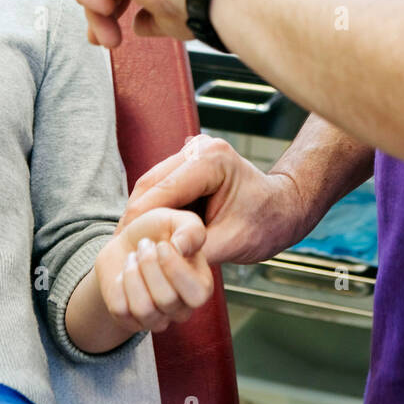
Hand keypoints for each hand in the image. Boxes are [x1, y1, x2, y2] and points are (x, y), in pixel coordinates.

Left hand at [95, 207, 213, 335]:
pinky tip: (123, 273)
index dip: (175, 268)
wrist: (127, 242)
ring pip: (144, 309)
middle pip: (167, 300)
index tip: (162, 245)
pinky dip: (118, 285)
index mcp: (201, 286)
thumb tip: (181, 249)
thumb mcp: (178, 221)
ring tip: (133, 258)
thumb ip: (191, 230)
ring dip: (132, 274)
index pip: (197, 294)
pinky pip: (121, 310)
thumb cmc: (157, 232)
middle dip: (149, 265)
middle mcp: (182, 308)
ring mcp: (156, 318)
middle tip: (144, 245)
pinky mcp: (130, 320)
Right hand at [118, 134, 306, 266]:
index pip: (161, 192)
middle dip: (135, 218)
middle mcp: (198, 148)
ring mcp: (192, 151)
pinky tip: (146, 232)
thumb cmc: (267, 223)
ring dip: (141, 214)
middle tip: (119, 249)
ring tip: (129, 243)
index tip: (123, 248)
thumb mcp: (234, 242)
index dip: (140, 223)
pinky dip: (152, 209)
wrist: (284, 208)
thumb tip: (162, 256)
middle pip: (150, 184)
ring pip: (151, 184)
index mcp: (211, 160)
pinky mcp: (188, 162)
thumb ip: (196, 249)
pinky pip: (161, 186)